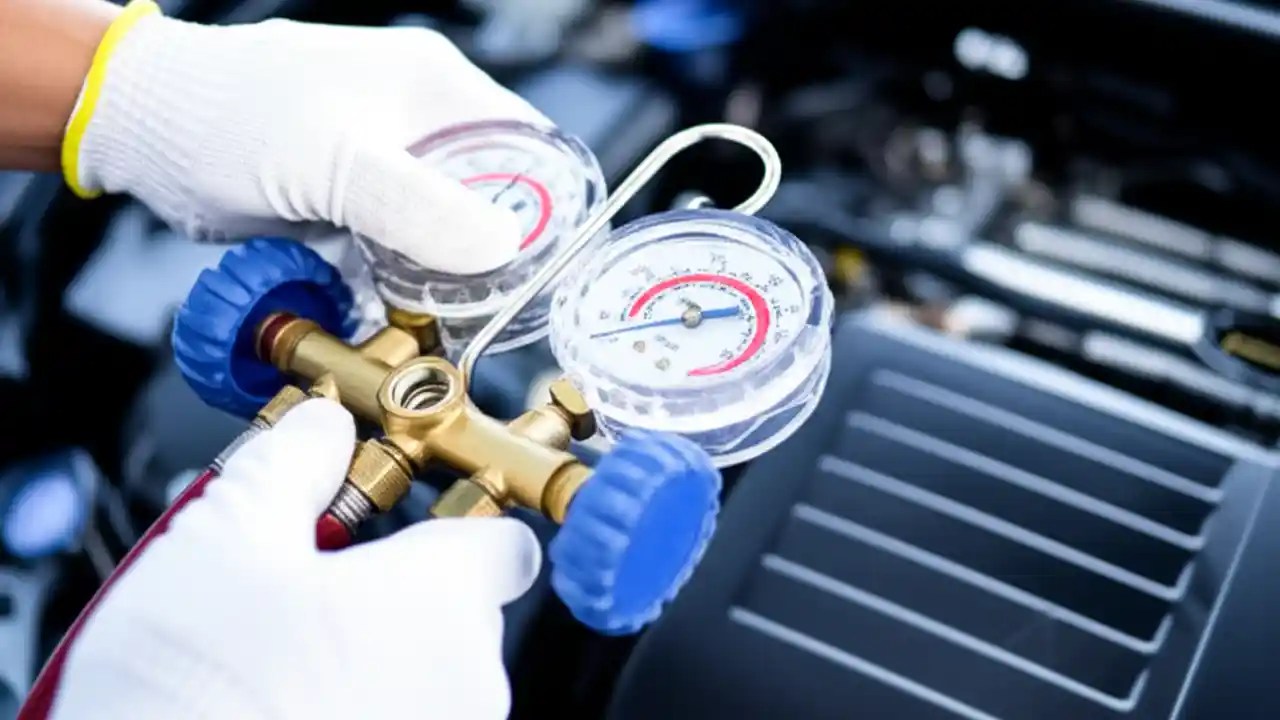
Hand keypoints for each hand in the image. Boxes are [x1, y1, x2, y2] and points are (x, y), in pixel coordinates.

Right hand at [49, 399, 540, 719]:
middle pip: (457, 611)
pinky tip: (281, 709)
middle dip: (390, 595)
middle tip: (301, 595)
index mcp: (444, 598)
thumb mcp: (221, 542)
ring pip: (424, 677)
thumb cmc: (196, 699)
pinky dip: (359, 711)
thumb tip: (320, 430)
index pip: (501, 541)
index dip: (453, 523)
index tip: (402, 519)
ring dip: (369, 660)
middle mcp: (469, 681)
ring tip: (273, 662)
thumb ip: (288, 467)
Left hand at [70, 11, 548, 273]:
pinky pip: (396, 245)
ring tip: (433, 312)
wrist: (149, 131)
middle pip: (490, 196)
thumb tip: (499, 246)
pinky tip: (385, 301)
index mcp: (435, 87)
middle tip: (488, 304)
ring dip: (439, 273)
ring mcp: (383, 159)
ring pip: (442, 227)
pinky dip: (394, 277)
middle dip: (489, 252)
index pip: (528, 147)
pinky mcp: (350, 196)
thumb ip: (419, 206)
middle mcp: (419, 119)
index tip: (544, 266)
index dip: (546, 206)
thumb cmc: (231, 116)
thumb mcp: (337, 163)